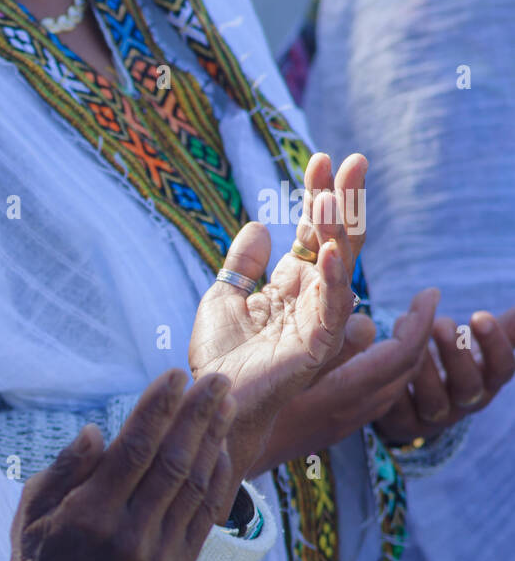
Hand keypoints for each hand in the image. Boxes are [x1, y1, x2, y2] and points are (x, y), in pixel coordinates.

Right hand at [0, 369, 236, 560]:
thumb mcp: (33, 504)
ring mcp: (157, 555)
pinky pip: (205, 513)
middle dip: (198, 415)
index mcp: (89, 515)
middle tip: (217, 379)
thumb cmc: (39, 547)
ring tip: (224, 403)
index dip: (158, 409)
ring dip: (214, 439)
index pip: (134, 450)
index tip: (175, 375)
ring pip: (195, 486)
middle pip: (173, 463)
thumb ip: (66, 467)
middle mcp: (128, 535)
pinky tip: (220, 445)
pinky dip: (217, 476)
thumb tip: (96, 431)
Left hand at [188, 153, 363, 498]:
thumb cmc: (218, 359)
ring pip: (338, 270)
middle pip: (335, 241)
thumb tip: (260, 224)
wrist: (208, 402)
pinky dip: (329, 281)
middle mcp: (312, 301)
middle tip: (352, 159)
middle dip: (344, 201)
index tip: (321, 158)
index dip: (318, 196)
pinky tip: (324, 251)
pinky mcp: (314, 350)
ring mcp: (317, 324)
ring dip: (335, 232)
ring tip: (332, 197)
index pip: (312, 233)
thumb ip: (242, 264)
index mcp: (292, 286)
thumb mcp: (222, 299)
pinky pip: (329, 311)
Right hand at [250, 288, 437, 472]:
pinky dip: (384, 368)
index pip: (401, 355)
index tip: (429, 293)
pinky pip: (378, 394)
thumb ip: (313, 335)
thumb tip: (355, 311)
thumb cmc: (240, 399)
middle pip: (405, 368)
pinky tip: (365, 356)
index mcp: (340, 392)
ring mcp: (346, 422)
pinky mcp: (337, 427)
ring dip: (401, 352)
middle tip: (417, 302)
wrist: (228, 448)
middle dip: (416, 332)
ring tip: (396, 325)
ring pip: (394, 382)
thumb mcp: (270, 360)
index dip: (421, 321)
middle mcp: (351, 410)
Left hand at [374, 308, 514, 445]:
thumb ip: (505, 326)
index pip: (502, 368)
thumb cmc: (452, 363)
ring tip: (405, 329)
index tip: (479, 315)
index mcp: (487, 381)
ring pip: (433, 401)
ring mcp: (434, 418)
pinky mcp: (402, 424)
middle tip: (440, 324)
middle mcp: (464, 403)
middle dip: (455, 355)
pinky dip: (391, 387)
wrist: (417, 403)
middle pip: (468, 386)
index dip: (494, 344)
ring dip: (421, 366)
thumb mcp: (479, 345)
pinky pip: (397, 412)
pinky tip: (380, 359)